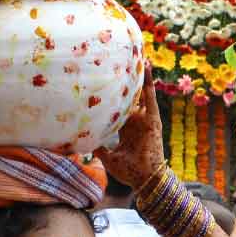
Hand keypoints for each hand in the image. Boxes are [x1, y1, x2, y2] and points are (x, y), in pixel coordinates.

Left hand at [95, 65, 164, 187]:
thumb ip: (98, 148)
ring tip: (133, 57)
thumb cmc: (129, 172)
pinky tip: (145, 68)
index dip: (111, 97)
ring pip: (139, 94)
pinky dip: (148, 83)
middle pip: (129, 98)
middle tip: (115, 64)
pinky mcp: (153, 119)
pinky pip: (150, 98)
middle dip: (124, 83)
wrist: (145, 179)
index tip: (102, 85)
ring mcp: (145, 120)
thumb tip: (83, 142)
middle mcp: (136, 123)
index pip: (117, 109)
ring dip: (137, 77)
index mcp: (126, 130)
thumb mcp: (108, 158)